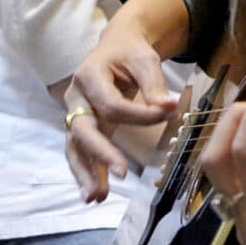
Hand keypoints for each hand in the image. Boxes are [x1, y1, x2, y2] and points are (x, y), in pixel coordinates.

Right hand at [65, 22, 180, 201]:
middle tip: (123, 173)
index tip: (170, 114)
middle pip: (83, 130)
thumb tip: (167, 107)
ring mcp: (76, 114)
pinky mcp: (85, 127)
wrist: (116, 46)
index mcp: (88, 76)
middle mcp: (75, 98)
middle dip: (101, 153)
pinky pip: (82, 152)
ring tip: (97, 198)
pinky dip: (88, 172)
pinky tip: (96, 193)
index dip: (140, 115)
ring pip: (75, 148)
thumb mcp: (145, 58)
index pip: (112, 104)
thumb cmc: (130, 52)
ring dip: (86, 173)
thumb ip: (154, 83)